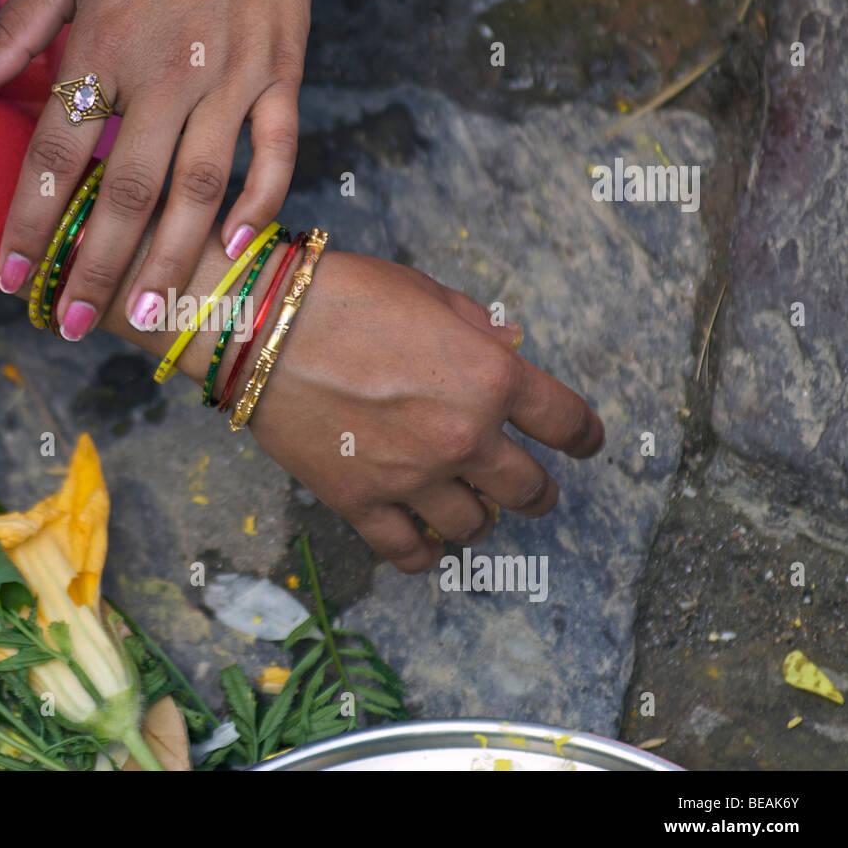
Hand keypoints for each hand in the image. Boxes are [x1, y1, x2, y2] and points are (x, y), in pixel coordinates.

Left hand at [0, 0, 333, 338]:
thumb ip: (11, 33)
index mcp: (107, 44)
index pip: (57, 153)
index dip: (28, 221)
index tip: (7, 277)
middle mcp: (169, 71)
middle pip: (129, 191)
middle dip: (96, 265)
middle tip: (75, 323)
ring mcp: (234, 75)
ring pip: (203, 188)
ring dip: (173, 258)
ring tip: (148, 314)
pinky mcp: (283, 73)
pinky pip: (277, 153)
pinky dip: (260, 205)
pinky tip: (235, 252)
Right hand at [247, 253, 605, 571]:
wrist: (260, 327)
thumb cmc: (342, 295)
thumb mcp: (425, 292)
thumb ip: (476, 328)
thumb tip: (508, 347)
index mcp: (490, 377)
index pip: (564, 421)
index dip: (585, 435)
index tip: (586, 443)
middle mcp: (463, 435)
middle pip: (528, 489)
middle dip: (538, 491)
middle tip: (533, 490)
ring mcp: (412, 476)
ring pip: (473, 527)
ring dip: (481, 520)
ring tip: (473, 512)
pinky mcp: (360, 501)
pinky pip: (408, 551)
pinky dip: (424, 555)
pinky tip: (425, 546)